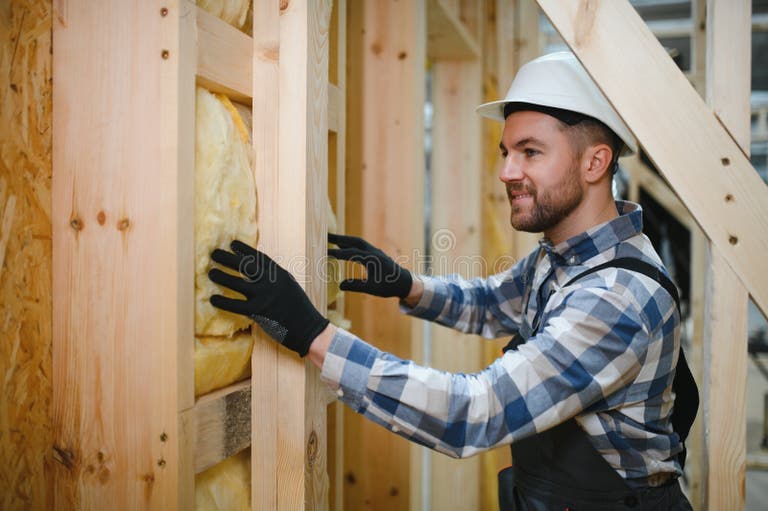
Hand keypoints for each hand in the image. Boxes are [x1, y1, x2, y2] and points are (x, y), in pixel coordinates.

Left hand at [208, 240, 328, 356]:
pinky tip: (213, 299)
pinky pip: (235, 305)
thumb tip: (259, 274)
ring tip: (211, 272)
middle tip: (214, 253)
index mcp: (280, 274)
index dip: (244, 249)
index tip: (232, 243)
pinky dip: (222, 302)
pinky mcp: (258, 312)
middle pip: (245, 265)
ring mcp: (264, 296)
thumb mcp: (290, 287)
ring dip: (221, 276)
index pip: (259, 257)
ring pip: (237, 282)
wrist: (309, 329)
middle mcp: (271, 282)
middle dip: (227, 258)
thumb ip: (276, 279)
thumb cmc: (300, 310)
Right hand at [327, 233, 412, 297]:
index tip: (325, 252)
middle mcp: (373, 252)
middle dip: (338, 238)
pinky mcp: (375, 253)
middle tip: (325, 235)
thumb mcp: (372, 289)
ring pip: (357, 241)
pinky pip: (360, 245)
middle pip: (353, 241)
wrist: (404, 282)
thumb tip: (340, 285)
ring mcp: (374, 251)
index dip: (337, 253)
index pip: (351, 254)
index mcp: (372, 259)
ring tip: (331, 239)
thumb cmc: (388, 286)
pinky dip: (350, 244)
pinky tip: (343, 246)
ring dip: (344, 239)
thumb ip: (356, 286)